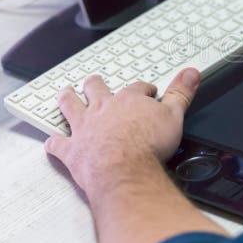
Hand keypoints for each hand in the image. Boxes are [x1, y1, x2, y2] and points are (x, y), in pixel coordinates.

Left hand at [45, 69, 199, 200]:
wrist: (125, 170)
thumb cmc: (149, 145)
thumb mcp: (174, 116)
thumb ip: (181, 93)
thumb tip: (192, 73)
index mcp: (129, 100)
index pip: (136, 88)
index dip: (143, 89)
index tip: (147, 91)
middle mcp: (103, 109)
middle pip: (96, 90)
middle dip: (95, 85)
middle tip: (93, 82)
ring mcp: (85, 128)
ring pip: (70, 107)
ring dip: (67, 100)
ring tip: (64, 94)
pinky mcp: (72, 150)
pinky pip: (58, 144)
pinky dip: (54, 143)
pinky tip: (51, 141)